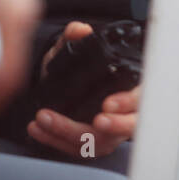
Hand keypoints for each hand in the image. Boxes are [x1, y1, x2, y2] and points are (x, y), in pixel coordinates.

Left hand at [27, 21, 137, 158]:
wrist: (62, 86)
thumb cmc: (76, 69)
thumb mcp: (74, 50)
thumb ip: (75, 37)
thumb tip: (79, 30)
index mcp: (133, 87)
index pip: (141, 97)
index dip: (128, 102)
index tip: (108, 104)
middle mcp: (127, 112)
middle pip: (130, 126)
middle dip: (114, 125)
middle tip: (97, 120)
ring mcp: (110, 132)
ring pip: (101, 142)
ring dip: (70, 132)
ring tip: (45, 119)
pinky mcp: (90, 144)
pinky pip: (77, 149)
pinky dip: (54, 139)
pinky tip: (37, 129)